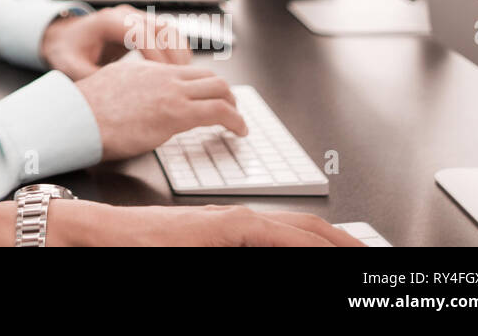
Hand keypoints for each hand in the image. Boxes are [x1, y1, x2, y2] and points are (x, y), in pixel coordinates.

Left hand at [40, 4, 190, 77]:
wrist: (64, 36)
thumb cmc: (67, 50)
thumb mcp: (71, 66)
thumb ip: (91, 78)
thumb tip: (113, 96)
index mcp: (108, 22)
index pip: (140, 33)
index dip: (155, 55)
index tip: (162, 78)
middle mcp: (126, 15)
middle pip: (162, 28)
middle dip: (174, 56)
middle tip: (179, 83)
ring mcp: (137, 18)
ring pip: (170, 30)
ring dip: (180, 53)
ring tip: (182, 79)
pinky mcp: (144, 26)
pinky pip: (168, 35)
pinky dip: (177, 51)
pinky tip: (177, 72)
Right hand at [47, 201, 366, 246]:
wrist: (105, 233)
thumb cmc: (144, 247)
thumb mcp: (196, 254)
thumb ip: (229, 252)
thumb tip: (266, 254)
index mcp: (234, 227)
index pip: (293, 234)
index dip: (328, 243)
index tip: (353, 256)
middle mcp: (238, 219)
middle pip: (304, 229)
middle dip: (342, 243)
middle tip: (373, 257)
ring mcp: (230, 221)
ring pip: (296, 230)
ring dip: (331, 242)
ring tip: (361, 255)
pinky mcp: (220, 228)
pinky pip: (271, 236)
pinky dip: (301, 243)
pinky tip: (321, 250)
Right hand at [72, 54, 245, 159]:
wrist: (76, 119)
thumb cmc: (85, 112)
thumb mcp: (111, 87)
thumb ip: (131, 89)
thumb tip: (139, 101)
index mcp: (145, 69)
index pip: (186, 70)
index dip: (204, 85)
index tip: (208, 97)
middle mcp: (162, 75)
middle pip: (209, 76)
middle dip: (225, 93)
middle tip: (230, 110)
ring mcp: (170, 91)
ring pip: (220, 88)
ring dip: (233, 106)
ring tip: (237, 122)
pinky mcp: (176, 113)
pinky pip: (218, 112)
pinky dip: (235, 121)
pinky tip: (238, 131)